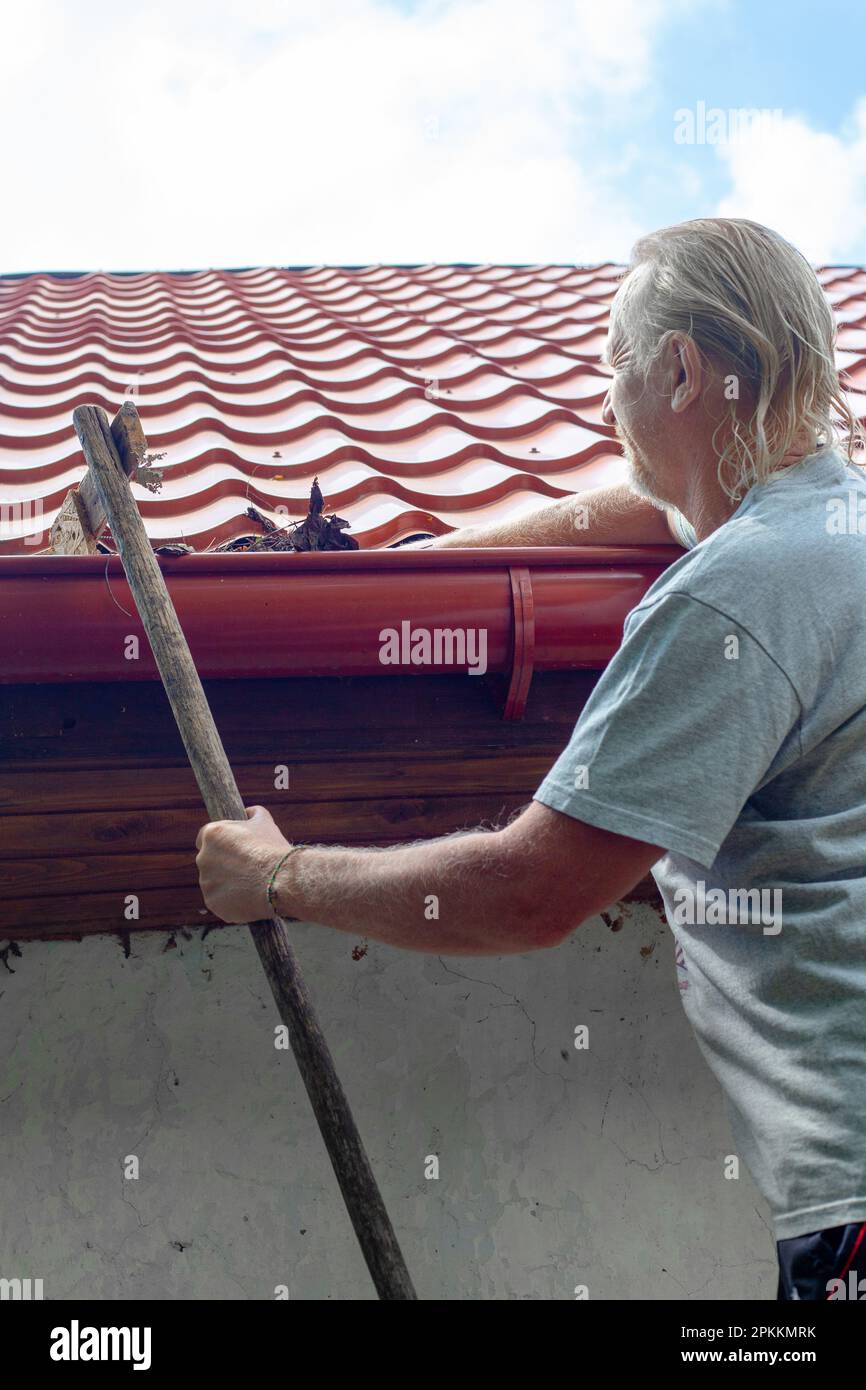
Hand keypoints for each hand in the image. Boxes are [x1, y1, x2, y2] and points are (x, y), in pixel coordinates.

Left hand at [195, 805, 291, 923]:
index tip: (233, 850)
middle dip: (224, 865)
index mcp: (212, 834)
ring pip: (214, 883)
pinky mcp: (212, 902)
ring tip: (251, 884)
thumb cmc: (273, 849)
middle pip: (209, 861)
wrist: (282, 880)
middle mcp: (203, 857)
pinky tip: (249, 898)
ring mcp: (206, 882)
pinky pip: (219, 901)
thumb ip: (253, 813)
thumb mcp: (265, 822)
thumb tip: (248, 811)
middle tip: (246, 869)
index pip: (204, 837)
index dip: (220, 844)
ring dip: (228, 883)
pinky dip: (231, 901)